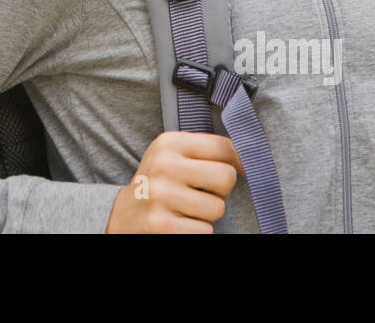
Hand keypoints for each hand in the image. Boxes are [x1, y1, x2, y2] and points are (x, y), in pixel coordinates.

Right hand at [106, 131, 243, 232]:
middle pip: (226, 177)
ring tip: (187, 208)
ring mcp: (161, 196)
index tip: (228, 171)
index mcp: (168, 143)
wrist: (123, 215)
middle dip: (221, 191)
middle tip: (202, 193)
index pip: (223, 147)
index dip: (235, 162)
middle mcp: (163, 166)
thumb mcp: (174, 156)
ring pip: (218, 208)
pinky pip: (205, 231)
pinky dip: (198, 231)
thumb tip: (250, 160)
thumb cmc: (160, 183)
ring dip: (207, 214)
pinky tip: (180, 223)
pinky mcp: (162, 225)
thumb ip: (208, 151)